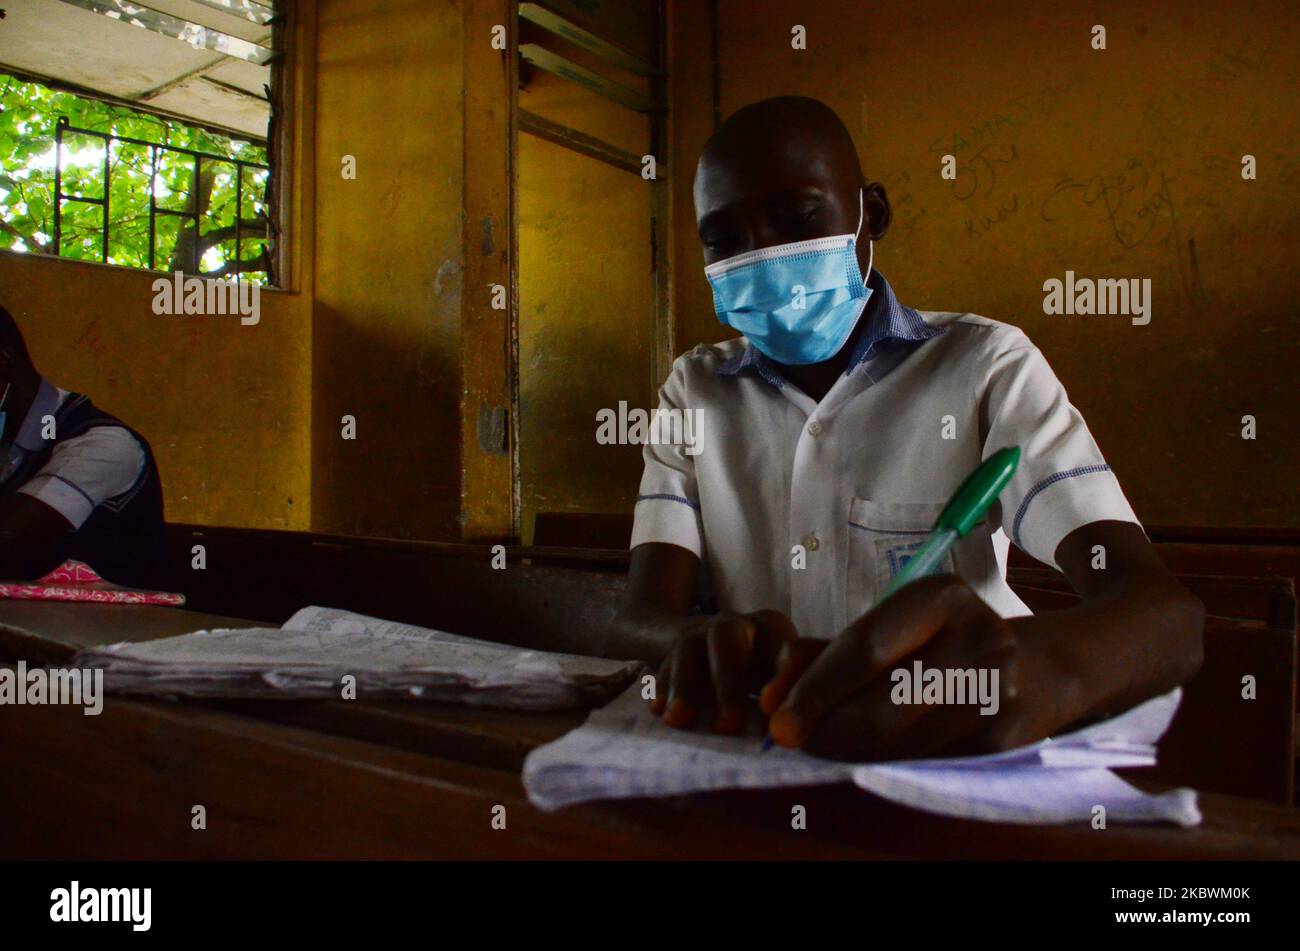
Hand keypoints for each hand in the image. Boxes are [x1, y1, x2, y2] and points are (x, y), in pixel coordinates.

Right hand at [648, 609, 818, 733]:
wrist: (708, 643)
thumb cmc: (757, 670)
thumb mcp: (779, 673)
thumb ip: (788, 695)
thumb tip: (794, 730)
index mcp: (771, 628)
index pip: (780, 647)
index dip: (780, 674)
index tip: (773, 710)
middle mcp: (735, 624)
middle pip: (727, 639)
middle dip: (727, 683)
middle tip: (728, 725)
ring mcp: (698, 633)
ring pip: (688, 649)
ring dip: (685, 687)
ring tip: (678, 719)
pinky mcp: (670, 648)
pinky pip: (662, 663)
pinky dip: (661, 687)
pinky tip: (658, 711)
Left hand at [759, 576, 1078, 759]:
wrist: (1038, 669)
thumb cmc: (938, 644)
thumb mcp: (887, 629)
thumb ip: (821, 653)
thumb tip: (770, 695)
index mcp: (943, 597)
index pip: (864, 649)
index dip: (814, 688)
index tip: (775, 717)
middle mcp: (980, 638)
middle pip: (881, 703)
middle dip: (826, 728)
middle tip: (793, 738)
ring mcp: (1000, 692)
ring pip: (902, 742)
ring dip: (852, 752)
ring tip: (825, 745)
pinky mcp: (1006, 739)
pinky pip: (927, 763)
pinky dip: (888, 765)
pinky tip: (868, 757)